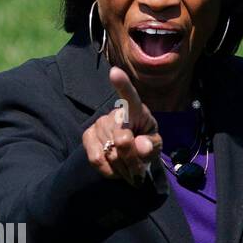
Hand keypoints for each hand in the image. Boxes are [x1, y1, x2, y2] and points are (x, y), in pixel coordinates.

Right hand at [82, 67, 162, 186]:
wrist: (130, 155)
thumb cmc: (145, 144)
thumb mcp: (155, 145)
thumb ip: (151, 145)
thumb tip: (141, 146)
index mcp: (136, 110)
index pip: (130, 96)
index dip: (122, 85)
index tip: (115, 72)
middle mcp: (115, 113)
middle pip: (123, 140)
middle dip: (133, 160)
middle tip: (140, 171)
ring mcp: (99, 124)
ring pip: (110, 153)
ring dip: (123, 168)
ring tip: (130, 168)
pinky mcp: (87, 136)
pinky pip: (96, 159)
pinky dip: (109, 170)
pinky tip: (115, 170)